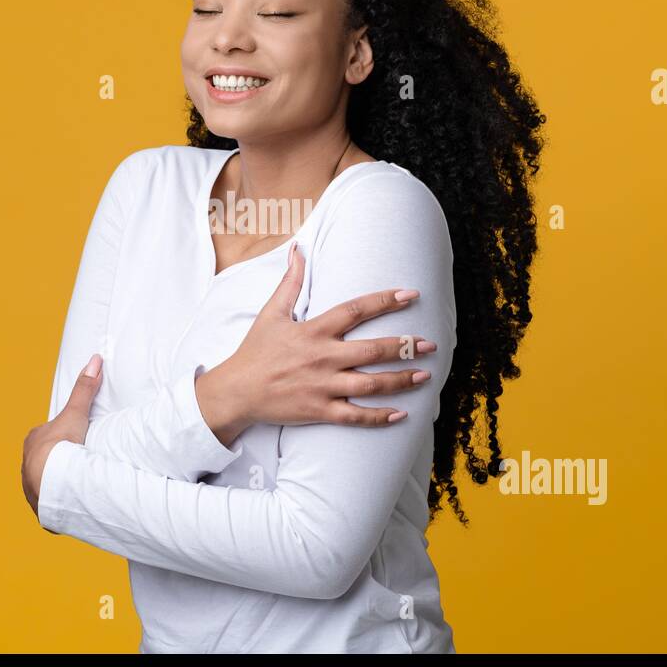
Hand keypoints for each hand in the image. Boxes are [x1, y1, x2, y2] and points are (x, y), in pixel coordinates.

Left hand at [22, 353, 103, 522]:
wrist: (52, 480)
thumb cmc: (61, 445)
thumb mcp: (75, 413)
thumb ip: (84, 388)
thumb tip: (95, 360)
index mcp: (33, 442)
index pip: (45, 436)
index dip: (58, 437)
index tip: (71, 440)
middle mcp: (27, 464)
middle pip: (42, 460)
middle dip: (56, 461)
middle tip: (76, 462)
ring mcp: (31, 486)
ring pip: (44, 482)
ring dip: (56, 483)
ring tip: (75, 485)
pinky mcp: (40, 505)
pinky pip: (49, 503)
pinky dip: (58, 501)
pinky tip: (70, 501)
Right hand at [195, 243, 436, 440]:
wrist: (236, 392)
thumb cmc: (255, 351)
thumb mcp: (271, 313)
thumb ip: (290, 282)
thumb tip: (298, 249)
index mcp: (313, 330)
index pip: (355, 310)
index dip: (385, 300)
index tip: (410, 294)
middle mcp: (322, 357)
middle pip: (372, 349)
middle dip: (404, 346)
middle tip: (430, 344)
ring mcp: (323, 386)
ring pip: (370, 384)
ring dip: (400, 380)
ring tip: (424, 375)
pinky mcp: (320, 411)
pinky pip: (356, 416)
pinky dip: (379, 416)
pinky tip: (402, 413)